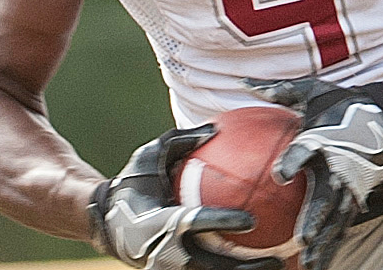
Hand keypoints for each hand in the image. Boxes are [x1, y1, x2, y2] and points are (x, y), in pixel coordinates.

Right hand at [88, 125, 283, 269]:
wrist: (104, 223)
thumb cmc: (132, 184)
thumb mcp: (149, 157)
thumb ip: (181, 142)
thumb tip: (216, 127)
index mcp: (160, 221)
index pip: (195, 224)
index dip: (223, 223)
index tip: (251, 220)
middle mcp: (166, 252)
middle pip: (212, 266)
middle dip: (245, 267)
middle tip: (278, 259)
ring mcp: (169, 269)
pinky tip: (261, 267)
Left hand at [244, 77, 382, 269]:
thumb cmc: (342, 102)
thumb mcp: (312, 91)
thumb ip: (277, 90)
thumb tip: (242, 83)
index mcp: (326, 138)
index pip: (308, 149)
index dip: (294, 160)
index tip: (280, 173)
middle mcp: (340, 166)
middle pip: (327, 196)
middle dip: (315, 217)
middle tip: (302, 237)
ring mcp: (351, 186)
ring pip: (337, 219)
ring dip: (325, 242)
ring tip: (310, 263)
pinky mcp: (356, 199)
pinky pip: (342, 225)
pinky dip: (331, 246)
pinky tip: (318, 265)